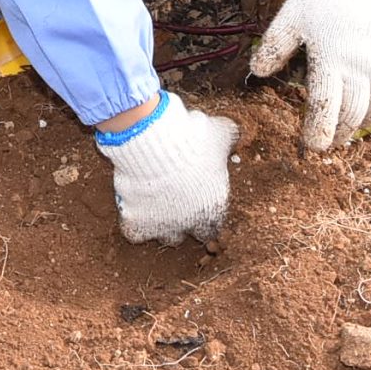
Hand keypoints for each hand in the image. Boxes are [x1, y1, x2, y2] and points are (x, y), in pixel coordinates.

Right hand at [97, 93, 239, 244]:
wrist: (153, 143)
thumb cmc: (190, 138)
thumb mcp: (218, 133)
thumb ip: (229, 138)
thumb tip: (236, 132)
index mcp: (215, 207)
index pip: (216, 223)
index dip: (208, 211)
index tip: (201, 198)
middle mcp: (191, 223)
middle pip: (193, 234)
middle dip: (187, 221)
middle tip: (178, 199)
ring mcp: (163, 227)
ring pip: (166, 237)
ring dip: (163, 224)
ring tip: (156, 204)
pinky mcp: (137, 224)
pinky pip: (134, 232)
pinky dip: (134, 221)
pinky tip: (134, 206)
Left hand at [249, 0, 370, 151]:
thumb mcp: (291, 17)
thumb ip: (275, 47)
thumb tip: (258, 73)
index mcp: (329, 59)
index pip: (324, 108)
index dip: (318, 132)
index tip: (312, 146)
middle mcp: (360, 68)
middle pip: (351, 114)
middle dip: (339, 132)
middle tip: (330, 141)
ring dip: (363, 124)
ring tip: (351, 129)